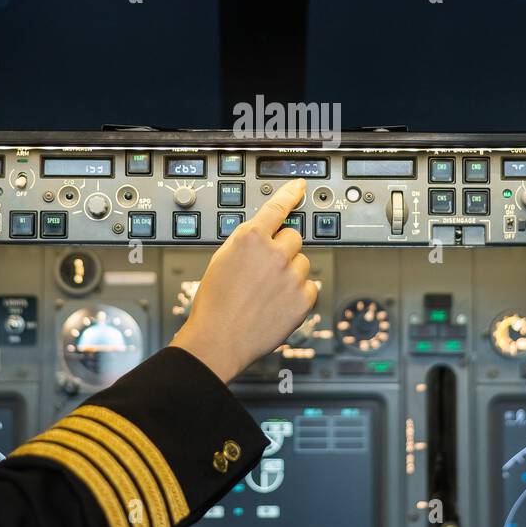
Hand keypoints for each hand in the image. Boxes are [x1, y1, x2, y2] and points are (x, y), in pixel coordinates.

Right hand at [170, 178, 317, 383]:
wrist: (219, 339)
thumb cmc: (215, 302)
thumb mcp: (222, 258)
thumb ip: (247, 241)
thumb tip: (264, 234)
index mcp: (251, 238)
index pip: (277, 207)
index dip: (290, 194)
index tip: (300, 187)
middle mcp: (275, 253)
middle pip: (293, 237)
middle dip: (283, 248)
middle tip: (265, 269)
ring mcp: (291, 276)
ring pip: (302, 262)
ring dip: (290, 272)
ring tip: (267, 291)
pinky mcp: (303, 298)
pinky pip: (310, 286)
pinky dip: (298, 293)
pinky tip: (278, 303)